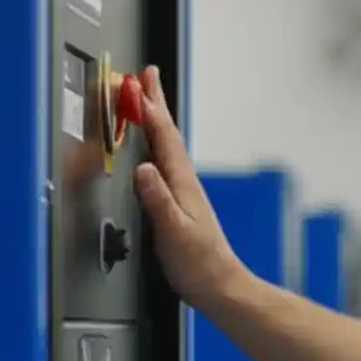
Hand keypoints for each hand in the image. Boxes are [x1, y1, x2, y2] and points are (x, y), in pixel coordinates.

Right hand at [133, 66, 248, 309]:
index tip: (140, 81)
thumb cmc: (199, 264)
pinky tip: (152, 150)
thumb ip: (158, 200)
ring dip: (156, 121)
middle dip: (156, 103)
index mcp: (182, 184)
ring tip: (147, 101)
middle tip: (147, 74)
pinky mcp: (180, 204)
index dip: (151, 109)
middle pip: (167, 134)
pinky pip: (165, 164)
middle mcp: (185, 182)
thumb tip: (143, 169)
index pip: (164, 138)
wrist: (220, 286)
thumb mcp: (173, 231)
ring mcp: (184, 192)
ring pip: (166, 146)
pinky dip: (156, 146)